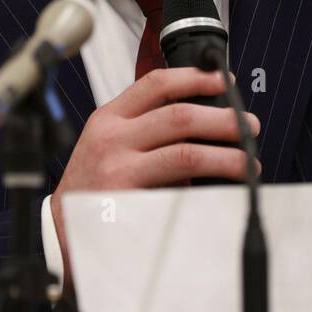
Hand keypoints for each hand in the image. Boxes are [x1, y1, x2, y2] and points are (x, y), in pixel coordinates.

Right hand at [49, 67, 260, 294]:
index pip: (156, 84)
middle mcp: (112, 138)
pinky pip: (180, 192)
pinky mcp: (130, 202)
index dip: (196, 78)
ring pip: (186, 154)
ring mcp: (119, 170)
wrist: (61, 232)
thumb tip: (207, 120)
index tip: (225, 81)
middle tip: (249, 126)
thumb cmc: (92, 187)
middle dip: (224, 119)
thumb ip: (145, 127)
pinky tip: (225, 192)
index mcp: (109, 117)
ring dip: (226, 156)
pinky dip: (209, 190)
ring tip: (248, 163)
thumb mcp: (108, 143)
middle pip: (179, 116)